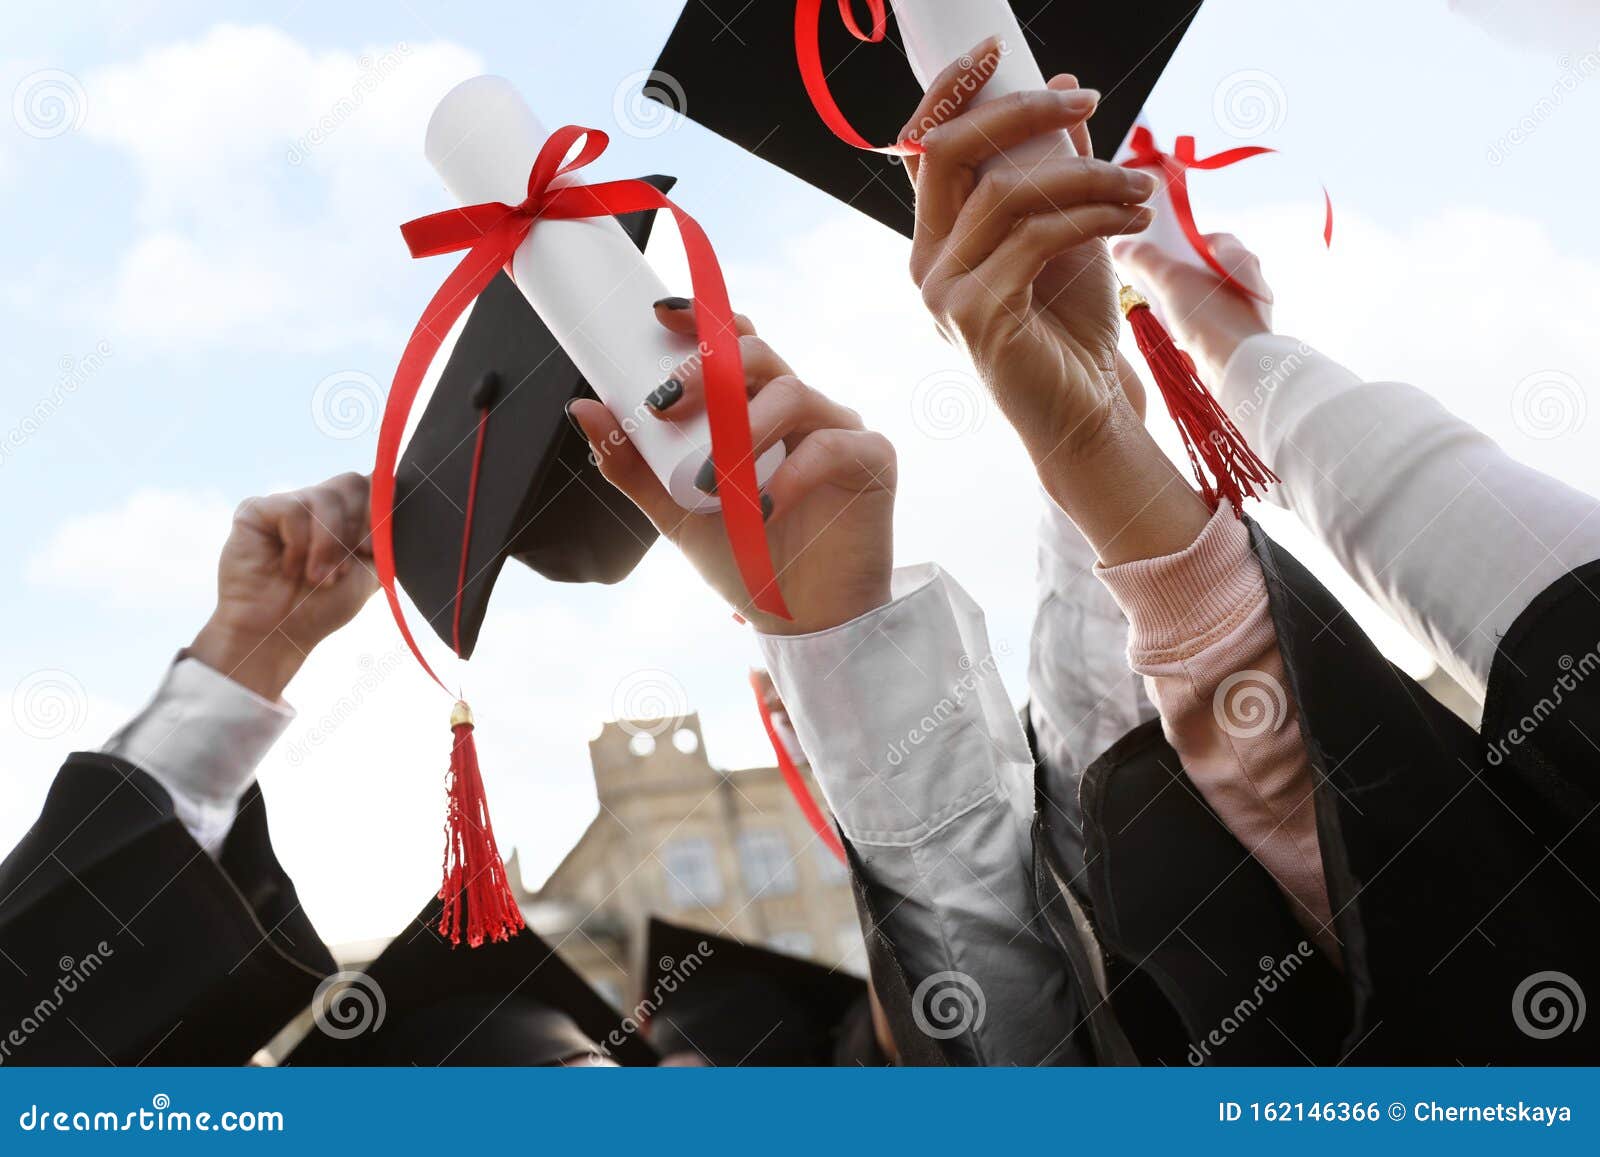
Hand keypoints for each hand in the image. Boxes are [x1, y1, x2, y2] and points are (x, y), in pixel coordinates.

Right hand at [190, 472, 376, 698]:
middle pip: (352, 482)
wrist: (278, 634)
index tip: (369, 551)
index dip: (380, 510)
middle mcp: (318, 504)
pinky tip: (288, 568)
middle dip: (356, 529)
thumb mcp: (371, 570)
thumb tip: (398, 495)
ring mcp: (288, 503)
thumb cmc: (323, 606)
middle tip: (345, 568)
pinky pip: (292, 509)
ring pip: (326, 497)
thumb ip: (388, 534)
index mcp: (347, 515)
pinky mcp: (257, 509)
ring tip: (317, 579)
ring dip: (329, 545)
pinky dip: (299, 546)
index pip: (375, 483)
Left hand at [569, 303, 895, 635]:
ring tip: (708, 481)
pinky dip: (790, 475)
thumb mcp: (676, 514)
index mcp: (755, 406)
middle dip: (707, 371)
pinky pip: (830, 445)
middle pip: (759, 354)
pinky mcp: (873, 459)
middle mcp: (798, 406)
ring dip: (742, 430)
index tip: (659, 317)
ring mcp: (838, 427)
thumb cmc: (745, 560)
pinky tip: (763, 508)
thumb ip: (633, 466)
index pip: (733, 343)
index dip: (702, 319)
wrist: (801, 621)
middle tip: (662, 406)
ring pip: (792, 393)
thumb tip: (581, 409)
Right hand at [901, 44, 1157, 466]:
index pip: (927, 147)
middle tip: (1088, 104)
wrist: (1085, 411)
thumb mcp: (1067, 231)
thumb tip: (1063, 86)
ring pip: (1007, 193)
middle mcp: (925, 263)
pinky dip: (1091, 217)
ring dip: (1085, 176)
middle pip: (952, 154)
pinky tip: (1132, 219)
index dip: (955, 91)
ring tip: (1139, 187)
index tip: (998, 50)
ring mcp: (942, 292)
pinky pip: (1035, 238)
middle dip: (1021, 114)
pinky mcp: (976, 315)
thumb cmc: (1073, 326)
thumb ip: (1055, 168)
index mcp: (936, 240)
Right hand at [1113, 232, 1273, 380]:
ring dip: (1185, 305)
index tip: (1163, 253)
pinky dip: (1193, 329)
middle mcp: (1250, 283)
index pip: (1211, 239)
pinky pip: (1212, 327)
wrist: (1235, 368)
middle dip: (1180, 277)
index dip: (1184, 243)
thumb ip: (1145, 259)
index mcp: (1240, 259)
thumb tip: (1122, 246)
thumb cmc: (1210, 316)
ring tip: (1163, 314)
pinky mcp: (1240, 340)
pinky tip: (1176, 338)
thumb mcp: (1171, 279)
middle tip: (1157, 284)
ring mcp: (1248, 314)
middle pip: (1208, 271)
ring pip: (1209, 301)